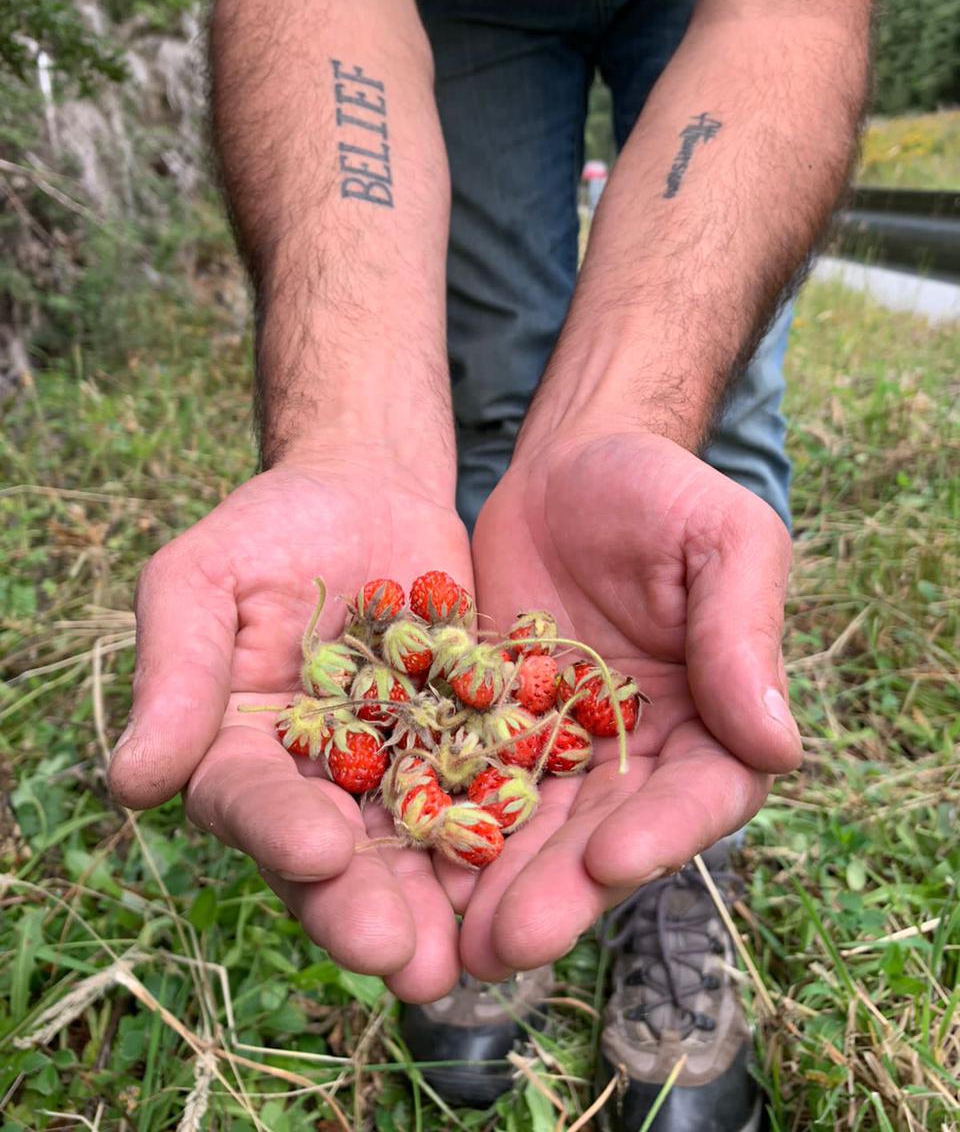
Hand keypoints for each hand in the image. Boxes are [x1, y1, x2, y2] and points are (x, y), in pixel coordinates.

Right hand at [108, 450, 470, 1001]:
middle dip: (369, 908)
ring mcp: (397, 769)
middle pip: (338, 857)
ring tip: (480, 950)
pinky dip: (512, 824)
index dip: (282, 833)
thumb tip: (131, 785)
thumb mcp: (202, 580)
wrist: (366, 490)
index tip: (321, 854)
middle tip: (408, 960)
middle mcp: (318, 783)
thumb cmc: (267, 529)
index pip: (252, 805)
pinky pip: (489, 787)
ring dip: (445, 898)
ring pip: (418, 843)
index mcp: (240, 756)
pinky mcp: (465, 744)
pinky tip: (545, 862)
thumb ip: (176, 674)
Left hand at [450, 432, 800, 980]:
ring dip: (492, 885)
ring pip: (529, 829)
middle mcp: (638, 755)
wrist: (569, 465)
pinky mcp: (490, 729)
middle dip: (558, 889)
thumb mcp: (721, 539)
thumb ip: (742, 633)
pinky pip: (464, 782)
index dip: (661, 833)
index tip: (613, 861)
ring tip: (446, 942)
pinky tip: (399, 866)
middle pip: (604, 835)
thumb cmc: (662, 491)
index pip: (698, 794)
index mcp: (713, 721)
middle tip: (507, 942)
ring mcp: (558, 749)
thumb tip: (778, 746)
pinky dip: (438, 824)